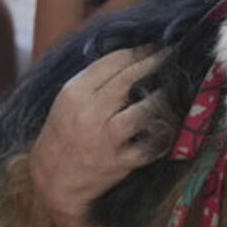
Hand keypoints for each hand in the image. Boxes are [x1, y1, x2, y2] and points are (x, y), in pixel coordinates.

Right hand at [30, 48, 169, 223]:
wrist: (54, 179)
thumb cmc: (64, 133)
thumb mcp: (69, 100)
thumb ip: (95, 79)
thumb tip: (131, 55)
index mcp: (75, 93)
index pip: (114, 61)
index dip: (139, 51)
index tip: (155, 48)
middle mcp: (90, 113)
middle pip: (130, 79)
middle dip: (156, 63)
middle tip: (171, 56)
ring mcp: (106, 138)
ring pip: (145, 108)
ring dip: (162, 96)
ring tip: (172, 89)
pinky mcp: (121, 162)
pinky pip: (152, 143)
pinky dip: (164, 132)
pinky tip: (170, 122)